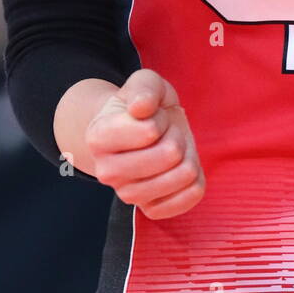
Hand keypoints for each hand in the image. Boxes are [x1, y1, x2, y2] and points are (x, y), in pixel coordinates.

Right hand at [85, 68, 205, 218]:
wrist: (138, 131)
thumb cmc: (142, 105)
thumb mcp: (144, 83)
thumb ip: (144, 88)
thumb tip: (140, 108)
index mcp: (98, 137)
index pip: (150, 131)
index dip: (160, 118)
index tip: (152, 117)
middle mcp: (106, 172)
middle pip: (170, 154)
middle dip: (175, 135)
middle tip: (164, 133)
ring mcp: (127, 195)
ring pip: (185, 175)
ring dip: (187, 155)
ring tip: (169, 147)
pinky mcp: (150, 209)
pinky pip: (191, 195)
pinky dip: (195, 179)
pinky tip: (178, 169)